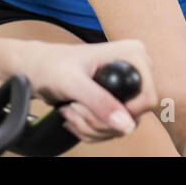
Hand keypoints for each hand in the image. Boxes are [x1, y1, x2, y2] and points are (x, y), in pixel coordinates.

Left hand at [23, 39, 156, 142]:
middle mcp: (135, 69)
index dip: (125, 112)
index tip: (96, 110)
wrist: (37, 69)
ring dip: (92, 127)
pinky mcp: (117, 100)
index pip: (148, 97)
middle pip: (134, 116)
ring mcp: (126, 87)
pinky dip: (91, 129)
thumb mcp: (74, 83)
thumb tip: (126, 125)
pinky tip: (74, 115)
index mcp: (133, 55)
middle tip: (75, 108)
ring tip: (71, 110)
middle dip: (101, 121)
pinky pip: (113, 128)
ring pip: (122, 126)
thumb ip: (100, 102)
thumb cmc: (52, 65)